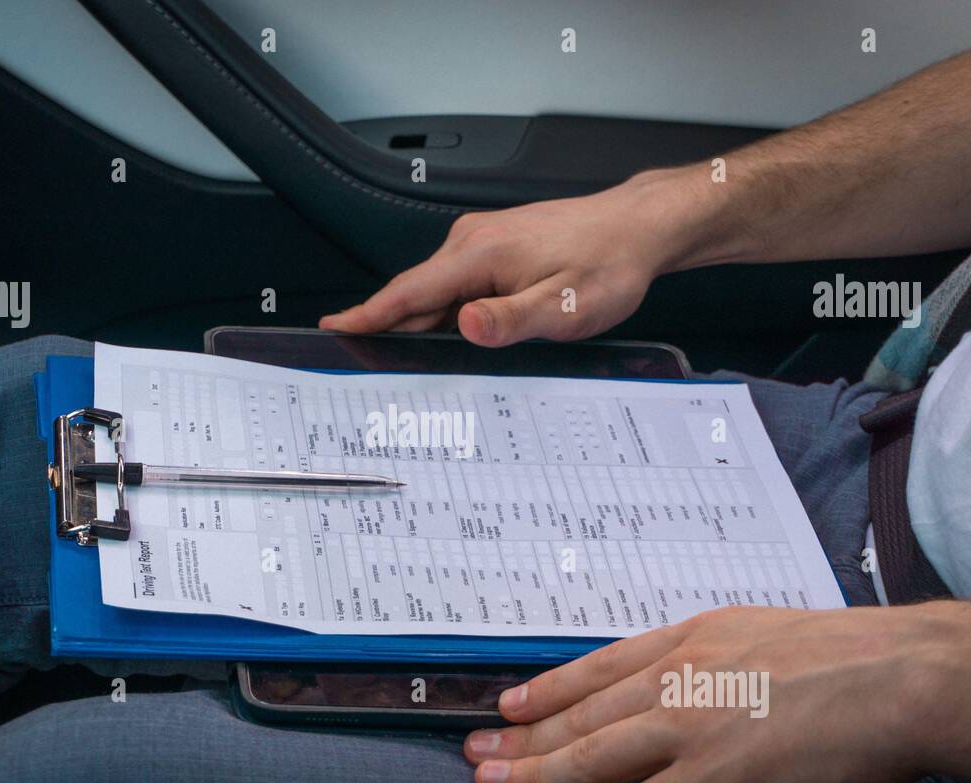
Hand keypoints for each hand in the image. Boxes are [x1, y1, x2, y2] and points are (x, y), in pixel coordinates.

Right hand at [319, 168, 714, 346]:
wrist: (637, 229)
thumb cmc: (607, 264)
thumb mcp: (564, 306)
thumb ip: (511, 319)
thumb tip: (466, 326)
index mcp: (480, 254)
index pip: (408, 292)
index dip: (367, 315)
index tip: (334, 328)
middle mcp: (472, 242)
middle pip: (416, 296)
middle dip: (389, 329)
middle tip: (369, 366)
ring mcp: (482, 243)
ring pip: (437, 293)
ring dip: (424, 325)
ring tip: (416, 360)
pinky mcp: (495, 250)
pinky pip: (457, 286)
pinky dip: (448, 312)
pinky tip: (460, 334)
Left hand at [462, 602, 970, 782]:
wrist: (903, 674)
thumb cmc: (849, 656)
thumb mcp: (761, 634)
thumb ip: (713, 660)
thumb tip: (688, 687)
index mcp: (690, 640)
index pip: (596, 667)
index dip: (545, 690)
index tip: (508, 706)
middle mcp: (680, 676)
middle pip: (581, 712)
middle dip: (522, 736)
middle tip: (478, 752)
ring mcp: (694, 723)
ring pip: (595, 753)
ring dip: (541, 775)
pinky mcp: (720, 773)